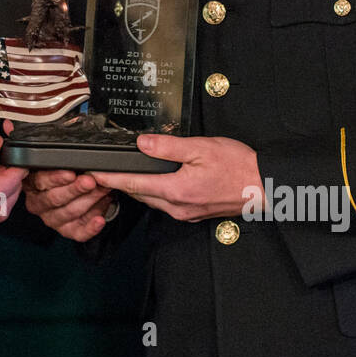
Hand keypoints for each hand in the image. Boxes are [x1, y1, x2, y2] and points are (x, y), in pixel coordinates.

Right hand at [23, 169, 114, 241]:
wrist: (82, 190)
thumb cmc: (70, 174)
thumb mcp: (62, 164)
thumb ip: (64, 162)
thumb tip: (75, 159)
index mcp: (33, 184)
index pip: (40, 180)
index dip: (56, 177)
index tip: (72, 173)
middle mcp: (39, 203)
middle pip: (55, 198)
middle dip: (75, 189)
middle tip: (90, 181)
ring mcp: (52, 218)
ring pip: (69, 212)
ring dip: (89, 200)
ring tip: (103, 190)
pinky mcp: (66, 230)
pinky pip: (78, 232)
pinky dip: (91, 227)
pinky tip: (99, 220)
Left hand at [91, 134, 261, 222]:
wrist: (264, 186)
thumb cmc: (238, 167)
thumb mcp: (202, 148)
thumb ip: (169, 147)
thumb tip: (143, 144)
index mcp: (176, 190)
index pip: (134, 185)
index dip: (110, 178)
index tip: (91, 174)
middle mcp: (177, 206)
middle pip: (139, 195)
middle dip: (118, 184)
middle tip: (99, 172)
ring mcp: (185, 212)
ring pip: (151, 200)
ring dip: (135, 189)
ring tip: (119, 176)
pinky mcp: (193, 213)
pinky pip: (165, 203)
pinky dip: (152, 192)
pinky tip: (151, 182)